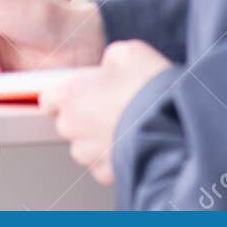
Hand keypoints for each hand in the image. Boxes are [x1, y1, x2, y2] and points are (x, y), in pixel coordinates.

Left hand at [38, 40, 172, 184]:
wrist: (178, 123)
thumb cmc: (151, 88)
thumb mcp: (129, 52)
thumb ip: (110, 59)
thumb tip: (110, 65)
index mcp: (73, 95)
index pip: (47, 99)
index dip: (63, 96)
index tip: (73, 95)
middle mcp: (76, 127)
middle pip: (68, 125)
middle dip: (84, 118)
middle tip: (110, 107)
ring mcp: (91, 154)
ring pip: (84, 149)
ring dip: (97, 140)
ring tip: (125, 127)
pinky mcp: (110, 174)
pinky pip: (104, 167)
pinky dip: (114, 159)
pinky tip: (132, 144)